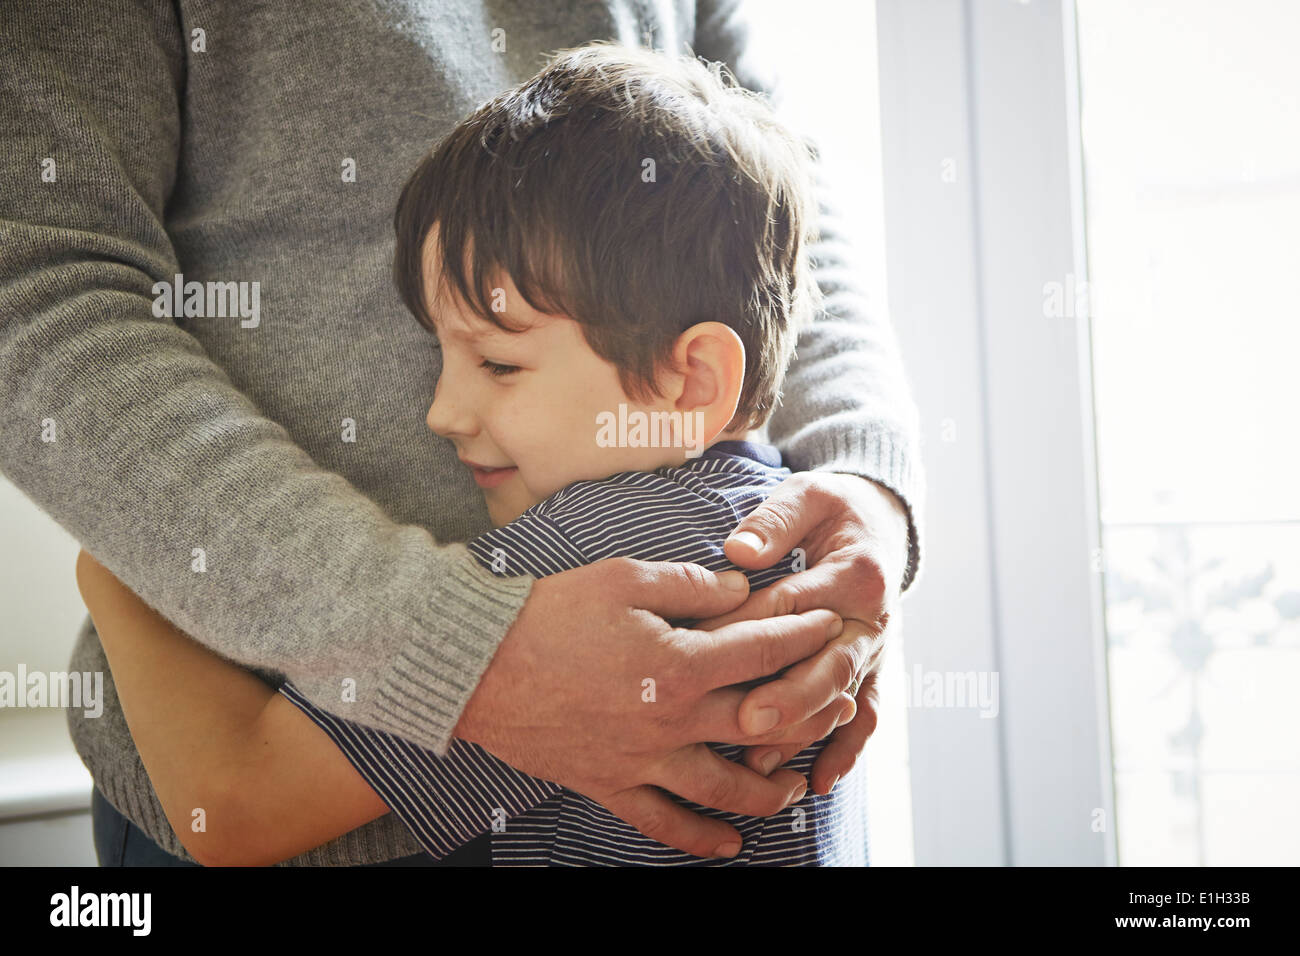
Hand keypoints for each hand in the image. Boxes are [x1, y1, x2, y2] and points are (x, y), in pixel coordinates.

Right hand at [452, 556, 847, 858]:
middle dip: (808, 713)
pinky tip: (729, 844)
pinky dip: (700, 838)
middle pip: (761, 725)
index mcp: (679, 664)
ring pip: (724, 788)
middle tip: (837, 705)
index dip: (802, 635)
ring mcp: (641, 760)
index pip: (763, 652)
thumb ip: (690, 584)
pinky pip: (663, 823)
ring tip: (793, 788)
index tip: (828, 624)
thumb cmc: (548, 612)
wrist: (477, 664)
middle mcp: (671, 720)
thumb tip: (741, 589)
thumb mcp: (623, 578)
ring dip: (767, 790)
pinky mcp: (609, 784)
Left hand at [696, 472, 909, 794]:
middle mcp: (872, 619)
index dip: (746, 629)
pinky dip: (846, 750)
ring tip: (759, 762)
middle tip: (744, 720)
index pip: (792, 607)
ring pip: (841, 700)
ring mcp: (875, 652)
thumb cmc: (831, 510)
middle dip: (787, 696)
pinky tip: (819, 781)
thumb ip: (774, 522)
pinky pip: (866, 717)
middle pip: (828, 665)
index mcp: (854, 574)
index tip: (700, 648)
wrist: (881, 526)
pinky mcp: (873, 671)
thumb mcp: (806, 496)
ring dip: (804, 733)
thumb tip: (738, 551)